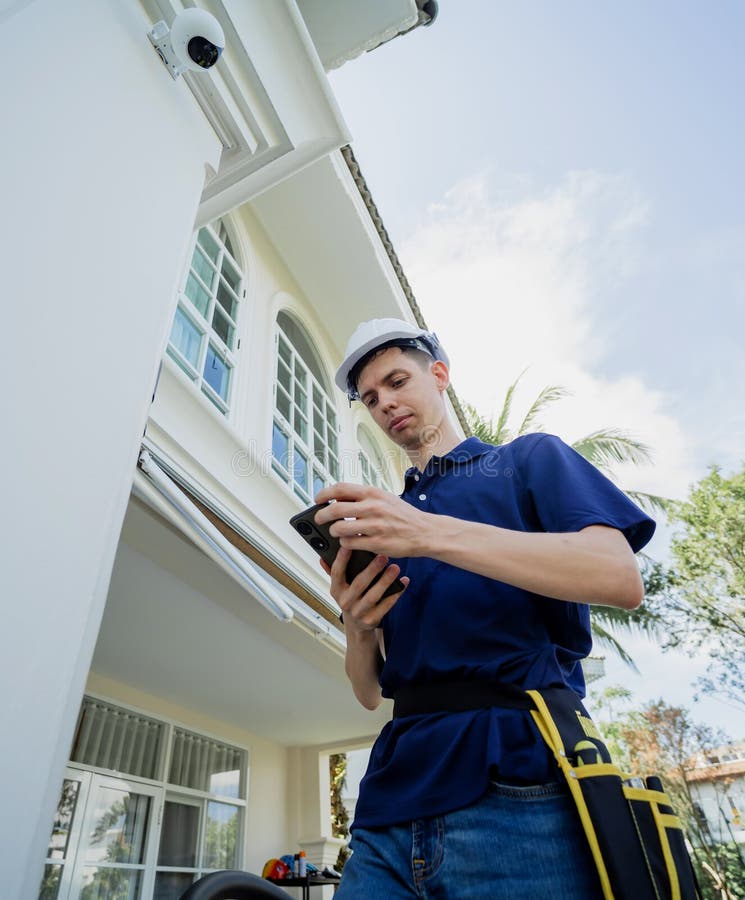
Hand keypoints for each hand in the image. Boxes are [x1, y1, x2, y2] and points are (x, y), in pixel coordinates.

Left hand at [314, 483, 430, 557]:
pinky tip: (349, 542)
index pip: (340, 488)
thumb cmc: (403, 515)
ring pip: (339, 529)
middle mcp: (372, 507)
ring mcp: (374, 526)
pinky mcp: (376, 543)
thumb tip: (337, 498)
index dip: (324, 494)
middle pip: (335, 509)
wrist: (425, 531)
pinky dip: (345, 544)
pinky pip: (350, 544)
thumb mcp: (384, 498)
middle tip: (319, 519)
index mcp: (373, 493)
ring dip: (334, 532)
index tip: (317, 499)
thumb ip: (363, 497)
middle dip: (321, 516)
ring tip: (336, 532)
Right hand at [320, 548, 407, 632]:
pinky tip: (404, 582)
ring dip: (385, 581)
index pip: (336, 573)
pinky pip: (386, 605)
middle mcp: (345, 602)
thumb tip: (323, 556)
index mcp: (336, 590)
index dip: (341, 560)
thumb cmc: (351, 598)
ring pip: (373, 596)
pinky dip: (396, 593)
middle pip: (359, 584)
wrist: (356, 626)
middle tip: (383, 556)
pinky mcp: (371, 620)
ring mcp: (358, 612)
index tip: (348, 546)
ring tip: (395, 568)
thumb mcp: (341, 587)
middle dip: (371, 570)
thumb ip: (335, 571)